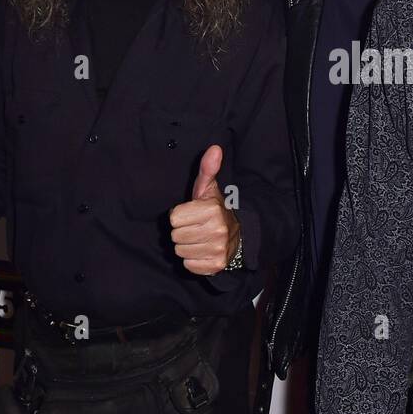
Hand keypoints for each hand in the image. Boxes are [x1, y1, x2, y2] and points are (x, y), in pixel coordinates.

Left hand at [168, 145, 239, 275]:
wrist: (238, 235)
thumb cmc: (215, 210)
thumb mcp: (208, 189)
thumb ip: (207, 169)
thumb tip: (214, 148)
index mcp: (211, 210)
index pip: (174, 218)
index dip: (180, 215)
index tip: (192, 214)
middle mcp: (217, 230)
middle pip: (175, 235)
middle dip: (182, 231)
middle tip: (195, 227)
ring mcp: (217, 249)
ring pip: (180, 251)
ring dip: (186, 246)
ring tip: (199, 238)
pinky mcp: (215, 265)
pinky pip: (188, 265)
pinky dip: (192, 260)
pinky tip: (202, 250)